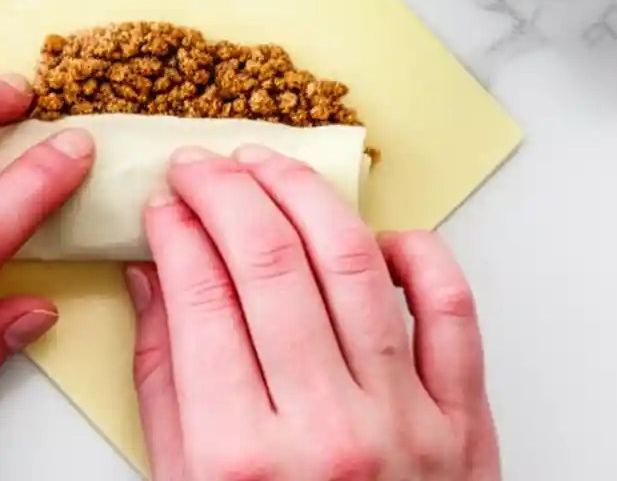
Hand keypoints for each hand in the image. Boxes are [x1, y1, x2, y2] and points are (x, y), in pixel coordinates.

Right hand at [127, 146, 499, 479]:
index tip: (165, 203)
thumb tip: (152, 274)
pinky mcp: (464, 421)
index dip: (177, 230)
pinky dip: (416, 253)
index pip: (202, 297)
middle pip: (270, 263)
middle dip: (227, 191)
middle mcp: (325, 431)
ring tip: (269, 166)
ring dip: (304, 194)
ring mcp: (404, 421)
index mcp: (240, 458)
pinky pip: (451, 307)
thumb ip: (165, 380)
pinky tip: (373, 234)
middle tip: (204, 165)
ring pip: (353, 264)